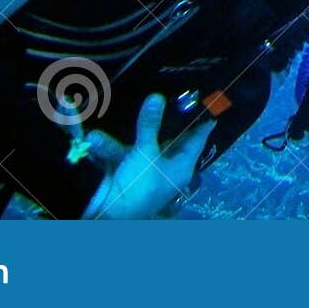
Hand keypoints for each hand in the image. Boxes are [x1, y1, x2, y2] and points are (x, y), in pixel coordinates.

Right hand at [82, 94, 213, 219]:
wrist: (105, 216)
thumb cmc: (138, 186)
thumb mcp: (146, 153)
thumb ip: (150, 125)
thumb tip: (157, 97)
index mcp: (181, 167)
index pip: (197, 140)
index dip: (202, 121)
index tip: (208, 100)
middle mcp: (165, 166)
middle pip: (170, 137)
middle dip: (168, 117)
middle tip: (173, 91)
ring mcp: (144, 168)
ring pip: (142, 142)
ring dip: (134, 130)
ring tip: (143, 100)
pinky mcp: (123, 170)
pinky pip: (119, 150)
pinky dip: (109, 143)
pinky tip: (100, 131)